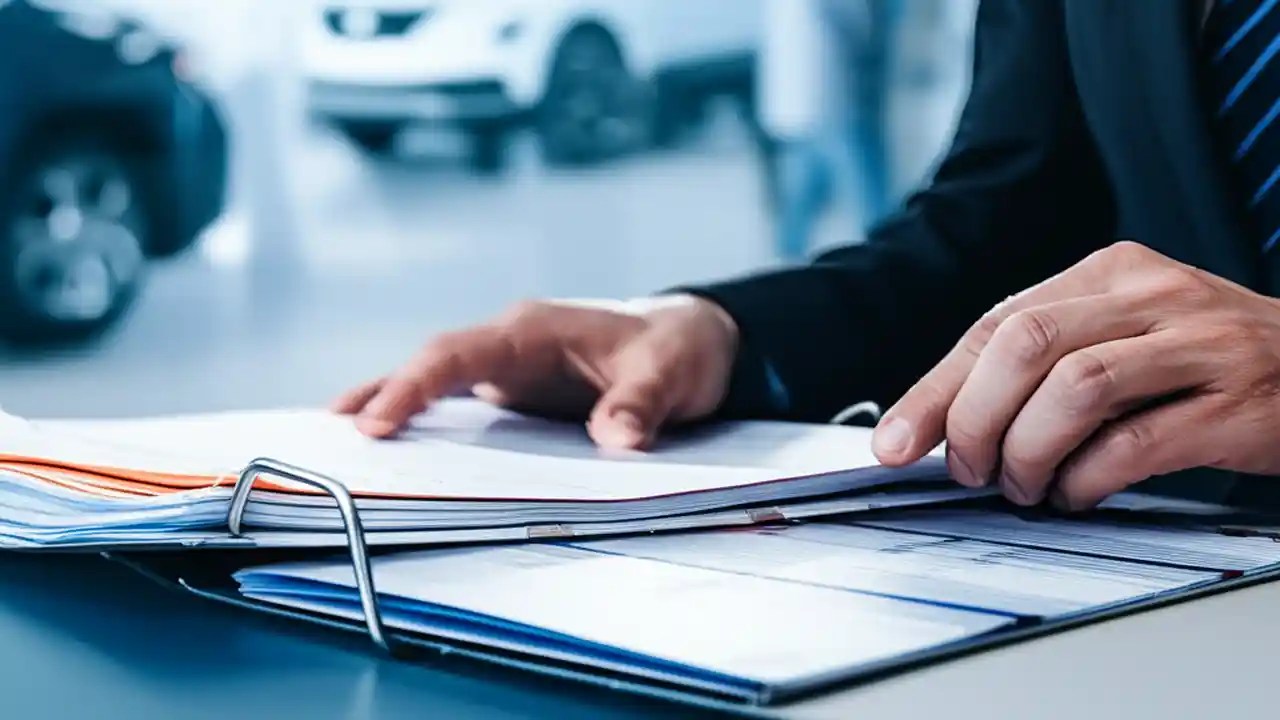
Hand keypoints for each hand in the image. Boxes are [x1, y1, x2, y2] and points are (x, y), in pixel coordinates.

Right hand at [333, 295, 739, 448]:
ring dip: (391, 401)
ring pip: (438, 379)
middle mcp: (511, 344)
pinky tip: (397, 442)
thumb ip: (642, 402)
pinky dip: (424, 415)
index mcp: (533, 330)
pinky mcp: (517, 391)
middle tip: (335, 437)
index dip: (413, 386)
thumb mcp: (671, 373)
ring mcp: (510, 367)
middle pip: (432, 364)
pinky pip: (460, 401)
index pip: (457, 353)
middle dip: (384, 394)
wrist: (694, 339)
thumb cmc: (679, 349)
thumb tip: (616, 439)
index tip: (378, 422)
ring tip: (338, 438)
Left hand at [872, 241, 1279, 509]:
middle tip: (968, 469)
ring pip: (1074, 387)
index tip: (897, 440)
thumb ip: (1046, 361)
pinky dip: (1085, 479)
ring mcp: (1198, 345)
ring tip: (1023, 485)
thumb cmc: (1204, 359)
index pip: (996, 325)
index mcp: (1108, 272)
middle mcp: (1151, 295)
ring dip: (1027, 451)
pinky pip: (1133, 445)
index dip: (936, 388)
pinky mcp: (1235, 404)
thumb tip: (946, 422)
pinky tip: (1076, 494)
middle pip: (1025, 344)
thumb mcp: (1124, 333)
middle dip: (973, 419)